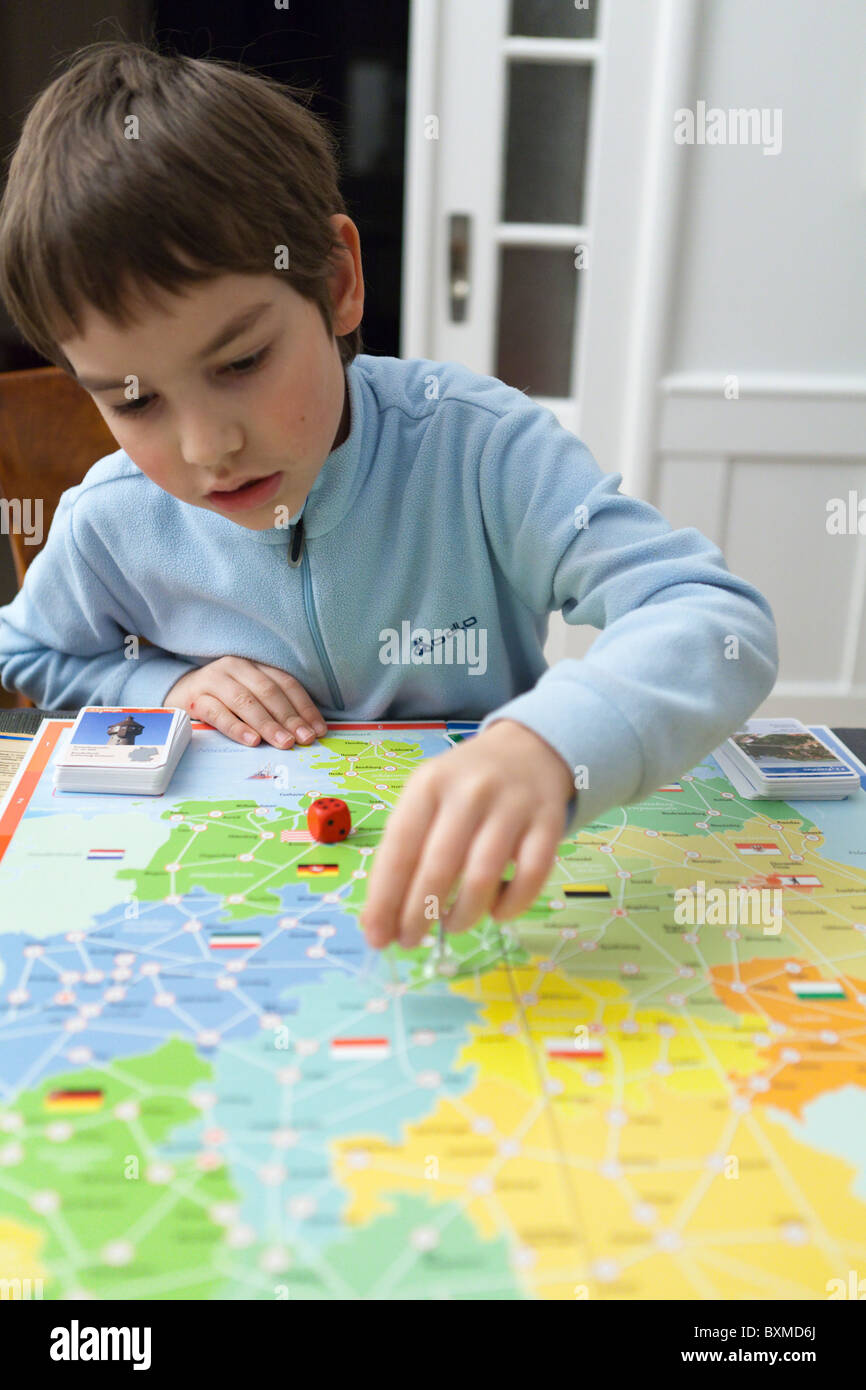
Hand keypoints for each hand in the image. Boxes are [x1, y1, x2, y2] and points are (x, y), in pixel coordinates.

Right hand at [165, 656, 327, 748]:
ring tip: (284, 743)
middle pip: (268, 692)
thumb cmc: (223, 700)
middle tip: (304, 739)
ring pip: (246, 701)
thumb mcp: (250, 697)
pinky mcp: (195, 698)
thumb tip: (306, 732)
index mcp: (255, 665)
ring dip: (268, 724)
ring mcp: (214, 680)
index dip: (304, 707)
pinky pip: (218, 712)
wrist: (179, 695)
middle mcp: (236, 667)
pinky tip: (253, 740)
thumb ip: (274, 708)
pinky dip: (237, 727)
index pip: (286, 683)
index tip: (318, 730)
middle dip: (289, 718)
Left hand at [360, 718, 574, 948]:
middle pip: (439, 866)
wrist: (528, 749)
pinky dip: (512, 905)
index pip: (400, 848)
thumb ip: (404, 851)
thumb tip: (379, 919)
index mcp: (429, 785)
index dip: (386, 898)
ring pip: (483, 875)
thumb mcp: (427, 800)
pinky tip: (497, 913)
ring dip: (463, 915)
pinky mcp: (548, 822)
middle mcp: (469, 792)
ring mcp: (512, 806)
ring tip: (452, 926)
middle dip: (418, 914)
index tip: (378, 936)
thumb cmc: (464, 786)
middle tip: (410, 941)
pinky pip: (531, 875)